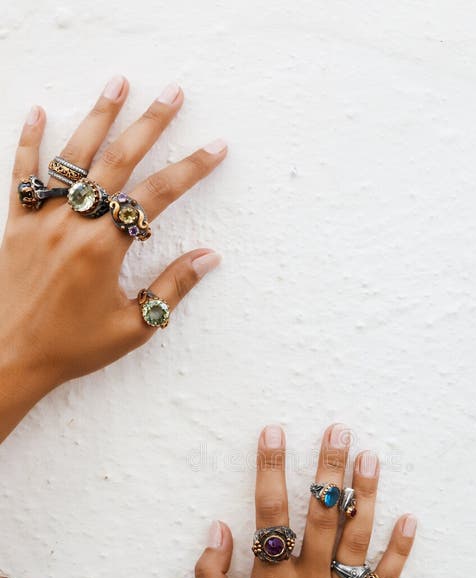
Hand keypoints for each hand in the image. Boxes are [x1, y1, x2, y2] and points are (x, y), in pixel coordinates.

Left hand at [0, 76, 225, 395]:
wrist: (10, 356)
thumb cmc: (72, 348)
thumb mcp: (132, 326)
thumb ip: (172, 288)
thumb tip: (208, 257)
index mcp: (105, 248)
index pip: (157, 196)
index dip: (190, 169)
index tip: (215, 147)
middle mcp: (73, 223)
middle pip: (119, 160)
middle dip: (150, 124)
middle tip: (173, 93)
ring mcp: (41, 218)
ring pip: (74, 155)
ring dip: (99, 116)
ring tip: (119, 83)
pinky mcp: (15, 223)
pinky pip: (23, 173)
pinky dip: (30, 141)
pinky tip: (39, 111)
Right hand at [190, 423, 416, 577]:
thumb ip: (211, 577)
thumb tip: (221, 528)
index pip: (270, 514)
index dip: (271, 470)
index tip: (275, 433)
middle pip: (322, 515)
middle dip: (328, 468)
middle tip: (338, 430)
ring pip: (357, 538)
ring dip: (365, 495)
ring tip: (371, 457)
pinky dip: (400, 550)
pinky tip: (411, 520)